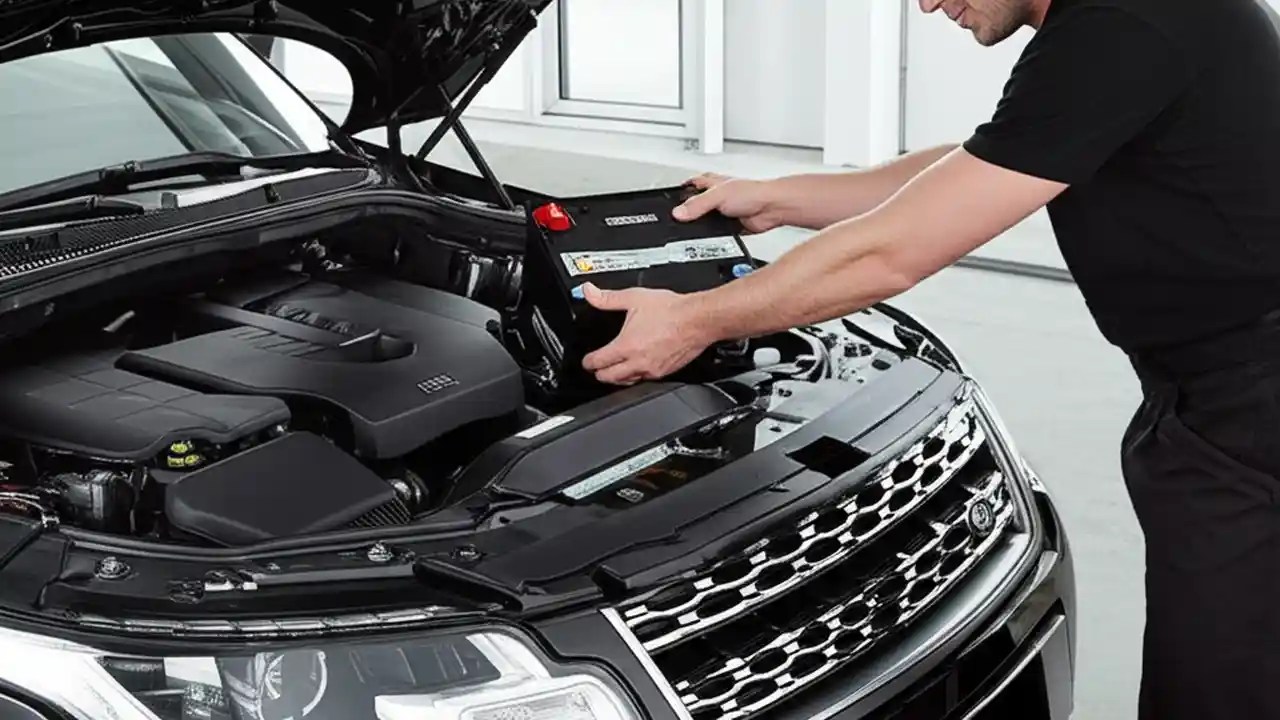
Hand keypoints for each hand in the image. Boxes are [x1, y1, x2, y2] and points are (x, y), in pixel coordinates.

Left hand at [580, 283, 712, 384]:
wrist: (698, 319)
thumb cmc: (672, 310)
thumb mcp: (634, 298)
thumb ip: (607, 297)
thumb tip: (589, 292)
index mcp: (626, 346)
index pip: (598, 362)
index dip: (587, 362)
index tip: (586, 361)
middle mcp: (638, 362)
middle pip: (609, 378)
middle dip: (600, 372)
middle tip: (597, 367)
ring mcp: (652, 370)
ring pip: (627, 382)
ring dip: (618, 377)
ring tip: (614, 371)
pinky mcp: (665, 372)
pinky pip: (645, 380)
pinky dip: (637, 376)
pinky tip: (638, 368)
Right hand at [673, 173, 784, 233]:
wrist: (772, 208)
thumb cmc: (753, 193)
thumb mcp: (717, 196)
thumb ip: (697, 205)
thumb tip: (678, 213)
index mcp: (714, 183)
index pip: (693, 183)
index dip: (683, 188)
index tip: (672, 193)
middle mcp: (719, 196)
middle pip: (699, 203)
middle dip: (689, 209)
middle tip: (679, 215)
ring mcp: (726, 212)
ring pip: (708, 219)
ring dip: (703, 224)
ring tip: (692, 230)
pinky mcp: (732, 226)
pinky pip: (719, 233)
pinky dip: (714, 236)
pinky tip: (710, 239)